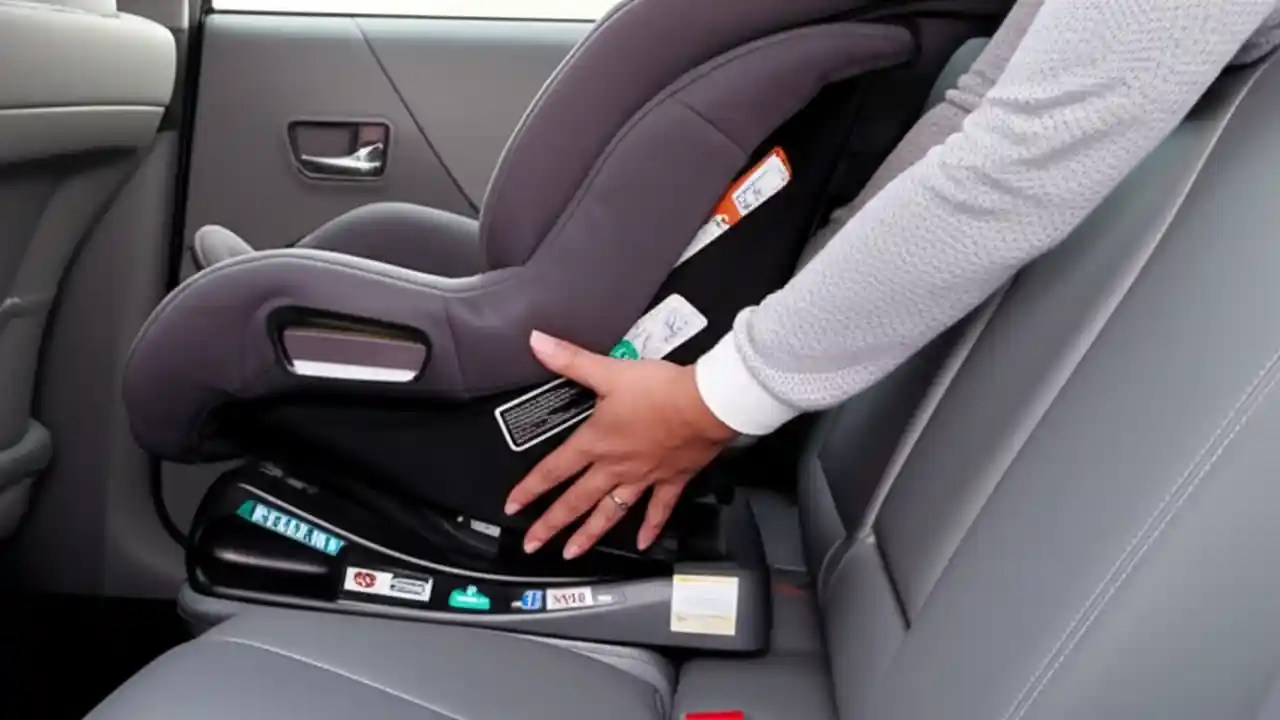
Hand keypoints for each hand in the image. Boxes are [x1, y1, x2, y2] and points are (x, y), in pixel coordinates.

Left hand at [504, 331, 736, 558]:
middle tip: (532, 544)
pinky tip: (641, 543)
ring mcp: (643, 477)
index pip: (553, 469)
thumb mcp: (610, 370)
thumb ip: (570, 359)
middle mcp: (616, 466)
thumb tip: (537, 342)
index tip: (512, 506)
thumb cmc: (661, 390)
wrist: (706, 404)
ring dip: (589, 534)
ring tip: (571, 553)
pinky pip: (657, 510)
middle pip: (576, 501)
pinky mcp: (670, 480)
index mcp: (597, 442)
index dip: (529, 489)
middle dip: (551, 524)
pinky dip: (649, 528)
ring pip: (610, 513)